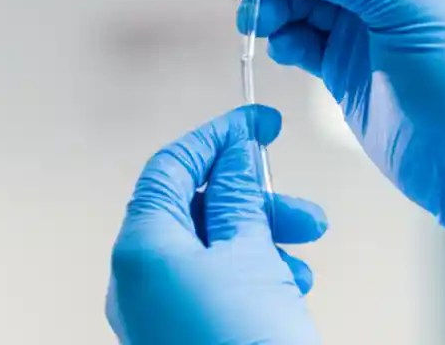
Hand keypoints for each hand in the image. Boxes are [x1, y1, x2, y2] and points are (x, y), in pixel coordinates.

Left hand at [106, 105, 325, 344]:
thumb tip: (236, 156)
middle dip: (255, 202)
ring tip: (307, 251)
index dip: (219, 137)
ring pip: (209, 251)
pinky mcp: (177, 340)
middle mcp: (136, 279)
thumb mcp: (250, 256)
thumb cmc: (245, 344)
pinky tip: (291, 286)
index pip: (172, 166)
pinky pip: (211, 288)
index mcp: (140, 246)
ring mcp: (154, 315)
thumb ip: (241, 199)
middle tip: (304, 212)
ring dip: (262, 240)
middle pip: (194, 210)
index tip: (262, 122)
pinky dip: (252, 275)